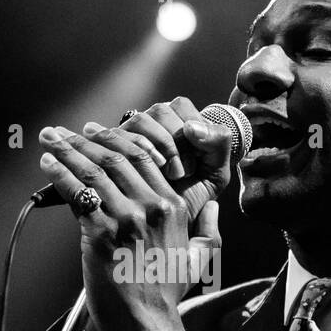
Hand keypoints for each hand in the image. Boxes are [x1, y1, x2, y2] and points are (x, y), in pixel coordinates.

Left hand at [37, 118, 221, 330]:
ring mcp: (127, 219)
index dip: (114, 140)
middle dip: (84, 140)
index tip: (95, 132)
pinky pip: (79, 196)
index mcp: (174, 207)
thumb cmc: (166, 296)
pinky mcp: (102, 235)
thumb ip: (209, 229)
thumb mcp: (200, 259)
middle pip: (115, 159)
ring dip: (67, 153)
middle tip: (63, 132)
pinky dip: (61, 177)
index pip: (142, 159)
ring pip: (94, 173)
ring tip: (50, 141)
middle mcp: (152, 207)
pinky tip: (48, 166)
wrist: (148, 325)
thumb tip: (213, 208)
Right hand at [116, 97, 235, 219]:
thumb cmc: (191, 199)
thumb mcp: (215, 173)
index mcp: (179, 123)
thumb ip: (218, 144)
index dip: (189, 129)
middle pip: (160, 111)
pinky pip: (122, 137)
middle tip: (182, 173)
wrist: (167, 225)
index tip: (195, 163)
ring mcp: (131, 134)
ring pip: (141, 120)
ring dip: (157, 147)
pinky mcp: (112, 148)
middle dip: (174, 141)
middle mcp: (153, 124)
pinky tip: (148, 176)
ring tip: (168, 175)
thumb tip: (192, 126)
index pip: (181, 105)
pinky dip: (138, 153)